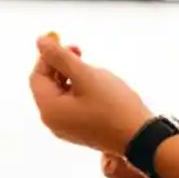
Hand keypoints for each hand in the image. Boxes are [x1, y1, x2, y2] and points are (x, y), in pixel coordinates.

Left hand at [28, 34, 150, 154]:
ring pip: (61, 94)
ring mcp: (67, 129)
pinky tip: (95, 85)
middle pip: (48, 86)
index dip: (47, 56)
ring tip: (90, 68)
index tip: (61, 39)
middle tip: (79, 51)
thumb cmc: (113, 106)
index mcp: (50, 110)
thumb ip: (60, 57)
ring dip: (71, 76)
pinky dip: (78, 90)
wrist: (140, 138)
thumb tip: (40, 41)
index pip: (37, 76)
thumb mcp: (85, 75)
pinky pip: (72, 105)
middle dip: (60, 65)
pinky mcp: (81, 131)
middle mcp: (53, 122)